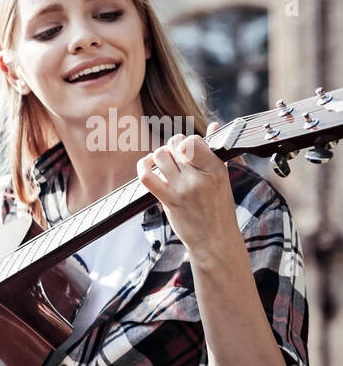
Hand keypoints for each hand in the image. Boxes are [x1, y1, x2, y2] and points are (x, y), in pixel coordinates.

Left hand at [136, 123, 242, 264]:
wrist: (214, 240)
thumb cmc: (219, 208)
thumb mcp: (223, 177)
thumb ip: (214, 151)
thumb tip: (212, 125)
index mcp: (217, 169)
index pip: (193, 140)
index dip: (185, 141)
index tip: (185, 149)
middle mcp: (200, 177)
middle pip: (175, 146)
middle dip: (171, 146)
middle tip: (173, 156)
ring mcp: (183, 189)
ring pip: (161, 156)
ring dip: (158, 155)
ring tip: (162, 162)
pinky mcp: (169, 200)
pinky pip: (147, 176)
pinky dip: (143, 166)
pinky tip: (147, 164)